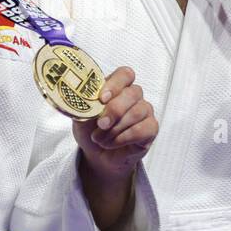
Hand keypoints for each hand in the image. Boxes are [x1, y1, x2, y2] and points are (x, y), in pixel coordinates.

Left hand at [72, 66, 158, 180]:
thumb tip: (79, 96)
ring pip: (137, 112)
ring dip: (116, 128)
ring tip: (100, 139)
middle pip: (133, 93)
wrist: (97, 156)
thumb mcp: (81, 116)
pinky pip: (143, 129)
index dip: (115, 84)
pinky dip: (124, 138)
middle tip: (101, 124)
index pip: (125, 74)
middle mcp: (134, 96)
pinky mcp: (151, 129)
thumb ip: (82, 104)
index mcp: (117, 87)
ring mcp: (145, 111)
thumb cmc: (91, 131)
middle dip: (115, 110)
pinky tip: (112, 143)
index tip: (102, 98)